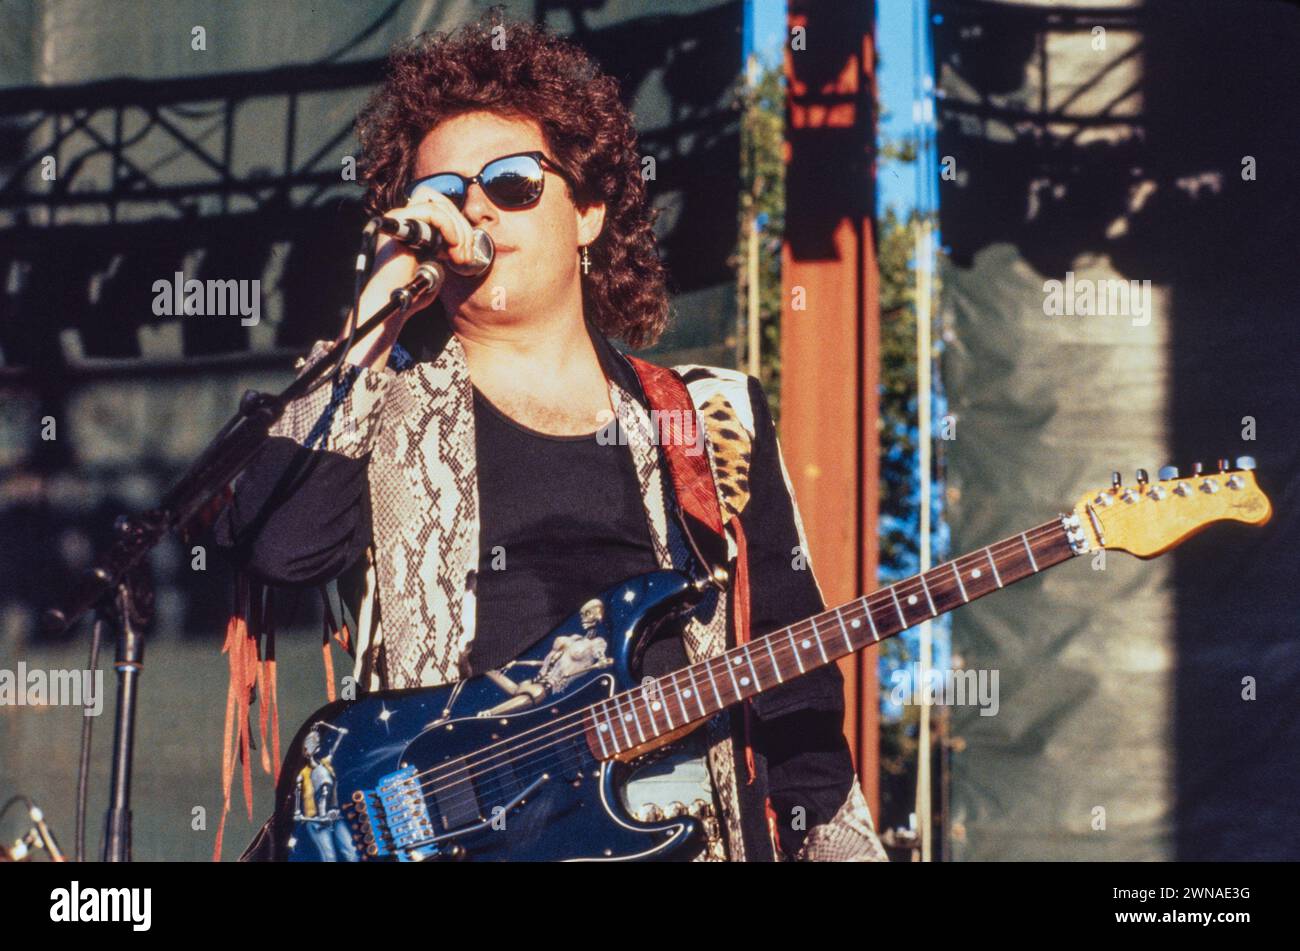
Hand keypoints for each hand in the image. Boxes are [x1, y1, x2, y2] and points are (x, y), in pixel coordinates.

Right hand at [341, 191, 478, 368]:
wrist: (393, 302)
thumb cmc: (413, 292)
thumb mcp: (437, 266)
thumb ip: (445, 249)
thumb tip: (463, 239)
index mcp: (413, 227)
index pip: (442, 209)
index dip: (460, 227)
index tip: (465, 255)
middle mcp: (405, 218)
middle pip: (443, 203)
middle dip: (463, 228)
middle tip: (466, 257)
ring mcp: (400, 217)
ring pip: (440, 205)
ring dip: (459, 231)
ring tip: (460, 257)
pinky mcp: (399, 220)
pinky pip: (433, 212)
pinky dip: (449, 227)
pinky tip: (452, 246)